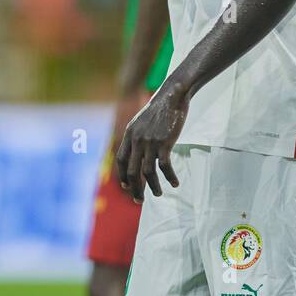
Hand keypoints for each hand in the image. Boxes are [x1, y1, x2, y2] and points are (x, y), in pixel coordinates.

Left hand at [115, 81, 188, 203]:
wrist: (172, 94)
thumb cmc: (160, 108)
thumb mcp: (142, 121)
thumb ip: (138, 135)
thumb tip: (140, 150)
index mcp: (129, 134)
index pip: (121, 160)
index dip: (123, 175)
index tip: (126, 187)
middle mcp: (136, 140)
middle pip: (132, 171)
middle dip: (135, 188)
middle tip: (139, 200)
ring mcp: (150, 142)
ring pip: (147, 172)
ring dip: (152, 187)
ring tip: (158, 194)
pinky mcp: (164, 143)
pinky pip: (165, 167)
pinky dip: (169, 177)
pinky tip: (175, 183)